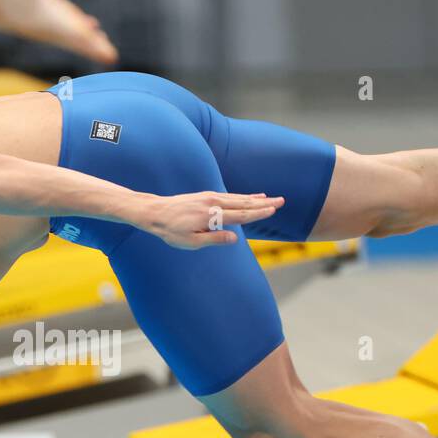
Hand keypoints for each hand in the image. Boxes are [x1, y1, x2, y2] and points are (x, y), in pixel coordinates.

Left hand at [133, 191, 283, 249]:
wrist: (155, 212)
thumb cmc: (171, 231)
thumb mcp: (191, 242)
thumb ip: (214, 239)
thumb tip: (235, 238)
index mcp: (212, 215)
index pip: (241, 214)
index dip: (259, 212)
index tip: (273, 210)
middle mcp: (213, 203)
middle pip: (244, 203)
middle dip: (264, 203)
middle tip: (282, 200)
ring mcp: (210, 197)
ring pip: (238, 198)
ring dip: (255, 198)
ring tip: (271, 198)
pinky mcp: (206, 195)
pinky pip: (229, 195)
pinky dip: (242, 196)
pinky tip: (249, 197)